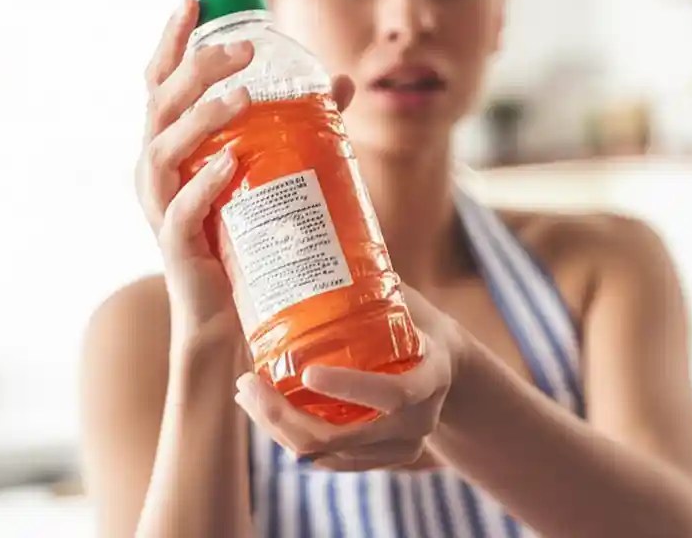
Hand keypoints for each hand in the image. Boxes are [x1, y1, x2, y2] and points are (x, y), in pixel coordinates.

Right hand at [136, 0, 356, 341]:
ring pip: (163, 149)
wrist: (228, 318)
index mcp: (170, 144)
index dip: (172, 39)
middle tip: (246, 48)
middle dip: (198, 67)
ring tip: (241, 95)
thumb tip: (342, 80)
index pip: (160, 80)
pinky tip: (230, 164)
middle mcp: (155, 168)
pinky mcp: (177, 246)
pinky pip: (181, 210)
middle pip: (160, 103)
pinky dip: (204, 184)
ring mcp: (161, 207)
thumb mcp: (264, 170)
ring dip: (201, 117)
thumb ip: (298, 125)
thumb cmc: (243, 235)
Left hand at [232, 288, 470, 470]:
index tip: (307, 371)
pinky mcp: (381, 461)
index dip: (349, 388)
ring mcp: (400, 448)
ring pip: (327, 455)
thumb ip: (372, 280)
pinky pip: (329, 462)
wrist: (445, 365)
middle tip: (247, 384)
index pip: (392, 394)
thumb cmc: (415, 321)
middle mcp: (418, 422)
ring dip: (277, 429)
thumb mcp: (406, 301)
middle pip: (342, 439)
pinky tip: (264, 412)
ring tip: (246, 393)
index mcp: (430, 378)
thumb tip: (326, 231)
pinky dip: (291, 440)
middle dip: (284, 418)